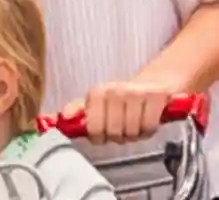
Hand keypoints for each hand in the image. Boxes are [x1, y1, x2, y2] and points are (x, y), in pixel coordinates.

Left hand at [62, 81, 176, 143]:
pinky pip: (148, 127)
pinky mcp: (155, 96)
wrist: (155, 83)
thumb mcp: (99, 103)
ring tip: (135, 123)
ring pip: (131, 132)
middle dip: (119, 136)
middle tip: (122, 128)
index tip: (102, 135)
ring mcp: (136, 93)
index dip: (98, 136)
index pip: (92, 127)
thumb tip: (62, 117)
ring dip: (135, 134)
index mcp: (98, 93)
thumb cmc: (124, 98)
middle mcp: (115, 91)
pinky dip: (149, 130)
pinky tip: (147, 121)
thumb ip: (79, 111)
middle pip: (112, 133)